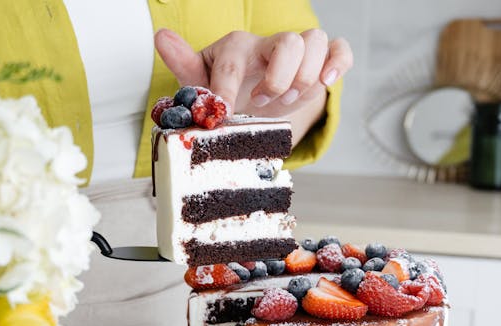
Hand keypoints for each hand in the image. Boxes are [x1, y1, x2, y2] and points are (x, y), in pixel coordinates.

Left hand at [154, 28, 352, 141]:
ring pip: (315, 41)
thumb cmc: (225, 88)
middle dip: (278, 80)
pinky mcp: (320, 61)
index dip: (229, 90)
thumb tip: (160, 36)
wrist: (251, 99)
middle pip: (288, 42)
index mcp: (236, 47)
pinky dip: (338, 63)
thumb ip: (183, 63)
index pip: (235, 62)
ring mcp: (298, 49)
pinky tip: (326, 82)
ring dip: (304, 78)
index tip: (224, 115)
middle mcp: (269, 43)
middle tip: (262, 103)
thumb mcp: (201, 81)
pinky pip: (340, 49)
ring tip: (285, 101)